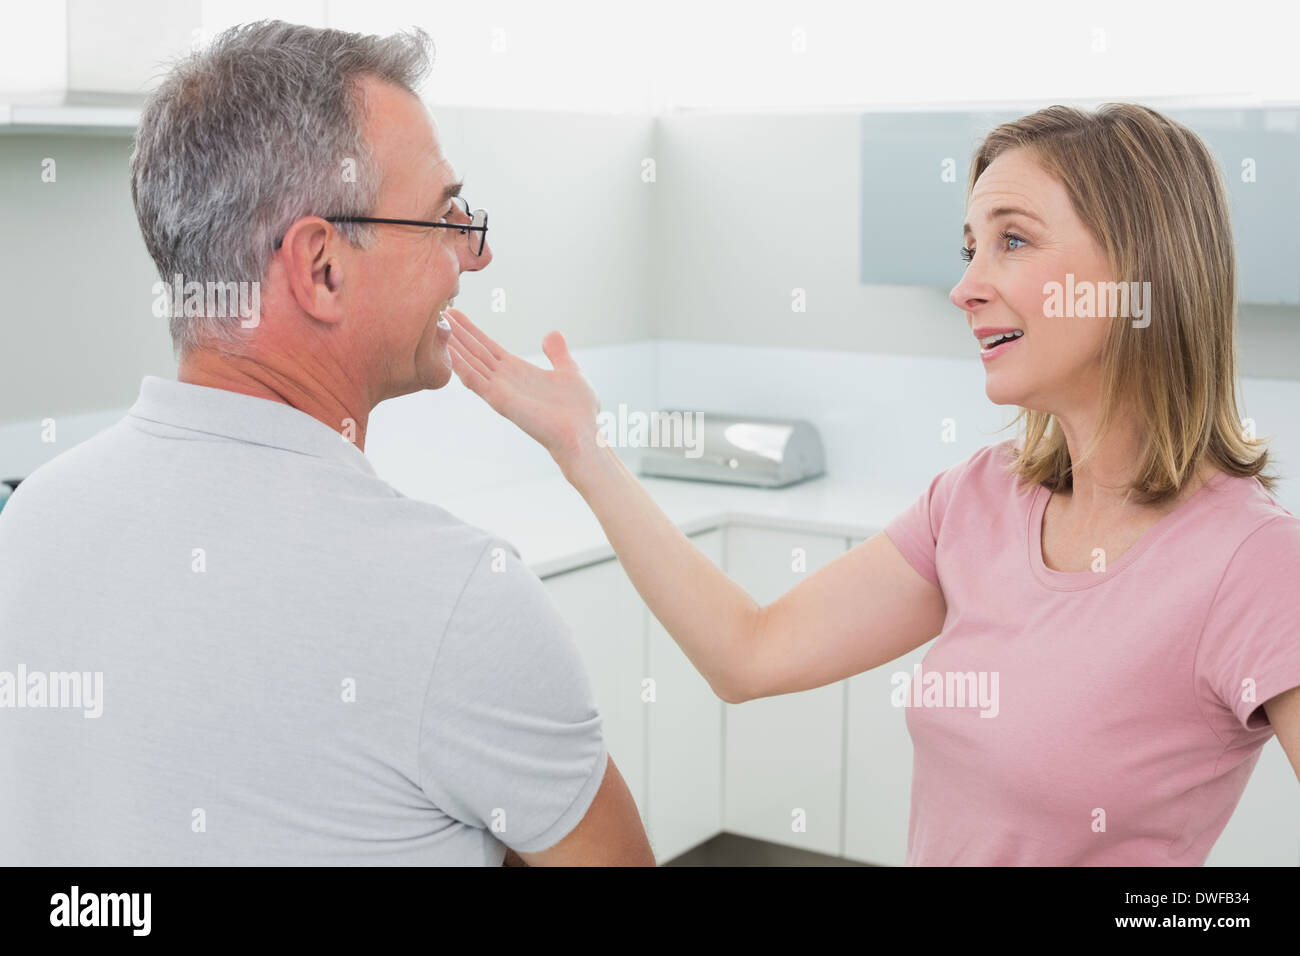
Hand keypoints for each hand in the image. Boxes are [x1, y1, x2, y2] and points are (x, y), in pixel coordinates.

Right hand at [444, 308, 603, 473]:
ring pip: (471, 364)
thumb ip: (557, 353)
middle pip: (474, 352)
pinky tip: (449, 352)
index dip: (472, 331)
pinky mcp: (501, 401)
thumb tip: (552, 334)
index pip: (488, 347)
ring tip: (437, 328)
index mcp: (518, 371)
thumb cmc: (579, 411)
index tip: (457, 314)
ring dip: (454, 346)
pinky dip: (462, 367)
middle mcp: (505, 380)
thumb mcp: (569, 371)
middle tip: (438, 312)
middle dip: (457, 334)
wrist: (584, 435)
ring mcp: (501, 391)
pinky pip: (476, 381)